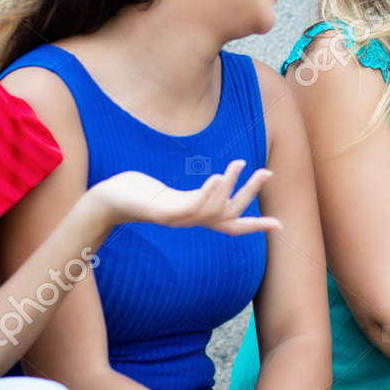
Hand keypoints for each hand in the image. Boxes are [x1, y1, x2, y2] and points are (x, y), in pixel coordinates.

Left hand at [90, 161, 281, 235]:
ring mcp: (178, 219)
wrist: (108, 200)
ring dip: (230, 187)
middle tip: (266, 172)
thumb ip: (192, 194)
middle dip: (250, 194)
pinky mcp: (163, 213)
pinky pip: (192, 205)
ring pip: (214, 210)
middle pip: (230, 214)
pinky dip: (208, 193)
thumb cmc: (138, 194)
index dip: (256, 226)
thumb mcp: (171, 194)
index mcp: (195, 217)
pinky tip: (219, 177)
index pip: (233, 225)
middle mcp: (190, 222)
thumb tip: (211, 186)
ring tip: (239, 164)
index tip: (280, 225)